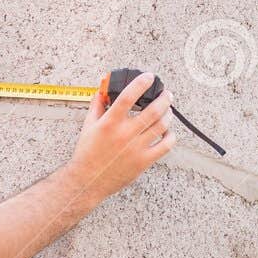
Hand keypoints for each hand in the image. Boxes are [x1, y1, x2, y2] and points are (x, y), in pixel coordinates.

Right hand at [66, 71, 173, 199]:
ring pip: (162, 125)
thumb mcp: (88, 127)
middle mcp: (124, 134)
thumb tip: (102, 92)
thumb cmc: (86, 154)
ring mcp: (136, 148)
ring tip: (168, 110)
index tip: (149, 77)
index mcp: (109, 123)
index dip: (141, 83)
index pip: (127, 97)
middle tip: (166, 94)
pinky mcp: (144, 160)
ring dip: (168, 114)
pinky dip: (170, 135)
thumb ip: (96, 107)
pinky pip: (166, 145)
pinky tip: (166, 132)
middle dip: (164, 98)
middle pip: (153, 110)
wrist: (87, 180)